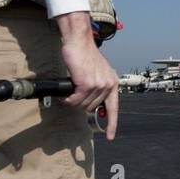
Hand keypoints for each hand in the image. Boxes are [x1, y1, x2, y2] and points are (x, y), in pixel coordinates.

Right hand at [54, 11, 117, 139]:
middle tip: (73, 93)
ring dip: (72, 100)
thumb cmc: (85, 55)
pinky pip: (74, 100)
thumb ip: (98, 86)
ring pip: (82, 105)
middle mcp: (108, 85)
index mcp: (112, 83)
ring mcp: (98, 85)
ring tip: (69, 89)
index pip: (114, 108)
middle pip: (91, 108)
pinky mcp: (87, 84)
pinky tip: (65, 92)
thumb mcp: (98, 72)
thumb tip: (92, 104)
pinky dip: (67, 98)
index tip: (110, 136)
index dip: (112, 124)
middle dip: (80, 103)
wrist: (79, 41)